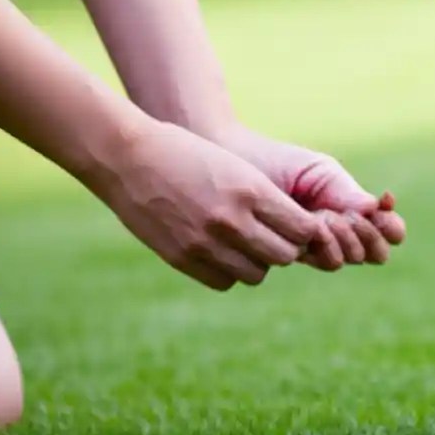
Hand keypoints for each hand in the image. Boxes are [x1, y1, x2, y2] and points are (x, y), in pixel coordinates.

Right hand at [89, 120, 324, 289]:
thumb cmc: (186, 153)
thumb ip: (264, 199)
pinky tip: (221, 251)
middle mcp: (231, 220)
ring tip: (245, 243)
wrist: (128, 157)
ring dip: (257, 262)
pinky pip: (225, 281)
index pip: (302, 228)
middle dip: (286, 248)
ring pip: (256, 273)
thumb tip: (294, 232)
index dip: (307, 231)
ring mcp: (205, 242)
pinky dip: (229, 271)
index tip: (301, 226)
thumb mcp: (235, 167)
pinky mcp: (182, 258)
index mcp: (250, 190)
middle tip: (275, 237)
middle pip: (285, 256)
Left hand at [212, 125, 405, 266]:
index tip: (384, 203)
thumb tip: (378, 209)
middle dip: (367, 235)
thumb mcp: (320, 173)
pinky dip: (327, 243)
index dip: (390, 227)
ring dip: (345, 240)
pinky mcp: (289, 256)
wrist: (234, 164)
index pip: (384, 232)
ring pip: (345, 260)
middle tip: (351, 215)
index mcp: (348, 214)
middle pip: (372, 254)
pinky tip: (317, 223)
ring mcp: (312, 249)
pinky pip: (321, 260)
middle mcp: (334, 236)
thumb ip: (347, 193)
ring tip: (328, 217)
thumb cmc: (279, 163)